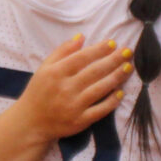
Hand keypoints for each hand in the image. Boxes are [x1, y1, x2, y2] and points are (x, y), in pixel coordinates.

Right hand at [12, 35, 132, 139]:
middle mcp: (66, 88)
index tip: (113, 43)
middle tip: (128, 52)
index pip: (82, 58)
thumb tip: (81, 37)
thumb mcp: (44, 68)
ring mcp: (74, 106)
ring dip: (117, 77)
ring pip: (100, 89)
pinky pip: (100, 110)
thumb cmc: (39, 92)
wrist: (31, 122)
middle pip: (95, 72)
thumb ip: (62, 51)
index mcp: (56, 73)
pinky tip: (120, 92)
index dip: (99, 50)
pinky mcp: (80, 121)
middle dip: (114, 60)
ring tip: (128, 67)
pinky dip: (112, 101)